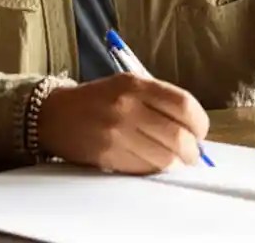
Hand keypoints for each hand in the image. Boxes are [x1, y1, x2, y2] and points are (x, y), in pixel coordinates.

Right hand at [37, 74, 209, 173]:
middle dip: (192, 151)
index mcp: (135, 85)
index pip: (184, 105)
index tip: (200, 132)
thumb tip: (193, 131)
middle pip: (179, 136)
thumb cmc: (97, 100)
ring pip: (165, 158)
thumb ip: (158, 101)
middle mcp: (127, 107)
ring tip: (173, 160)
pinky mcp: (108, 155)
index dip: (200, 124)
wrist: (54, 115)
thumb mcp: (126, 86)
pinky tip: (151, 162)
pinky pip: (144, 168)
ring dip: (175, 163)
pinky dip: (154, 169)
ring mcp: (117, 133)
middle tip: (191, 154)